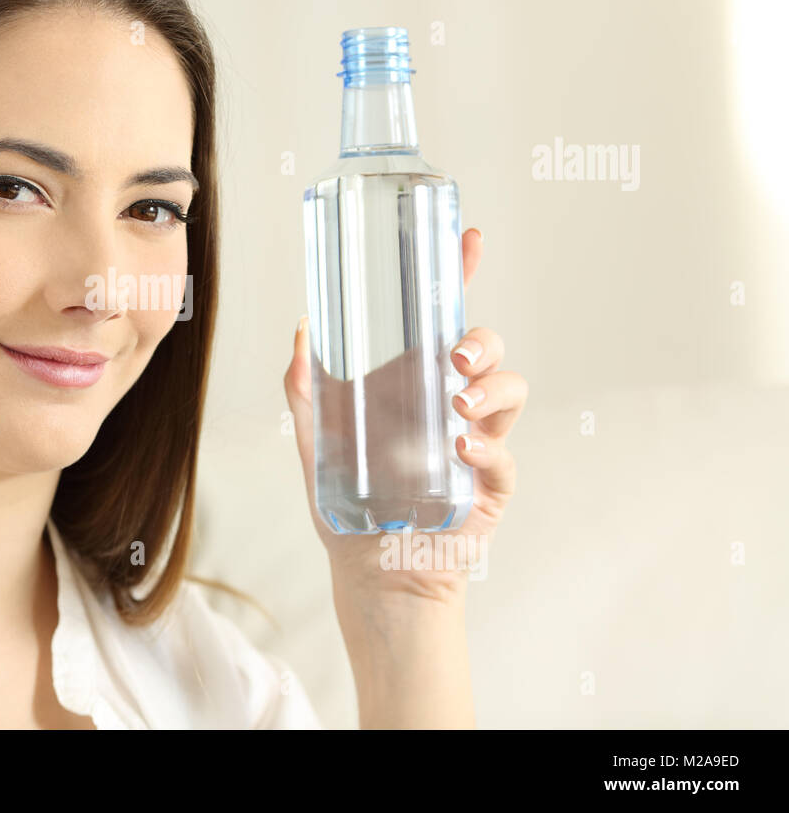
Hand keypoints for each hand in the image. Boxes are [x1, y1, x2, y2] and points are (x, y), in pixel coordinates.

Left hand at [283, 228, 527, 603]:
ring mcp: (477, 441)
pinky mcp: (489, 485)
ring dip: (492, 386)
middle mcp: (449, 404)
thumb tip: (303, 331)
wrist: (370, 572)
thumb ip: (306, 389)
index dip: (458, 277)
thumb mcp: (315, 439)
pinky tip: (461, 448)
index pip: (443, 319)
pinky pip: (505, 456)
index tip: (468, 240)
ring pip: (509, 391)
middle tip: (453, 355)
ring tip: (460, 400)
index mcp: (413, 383)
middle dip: (481, 339)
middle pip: (486, 348)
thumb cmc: (348, 503)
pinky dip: (489, 447)